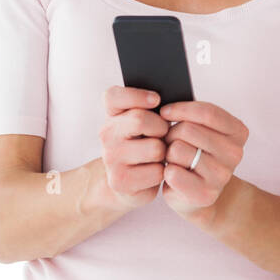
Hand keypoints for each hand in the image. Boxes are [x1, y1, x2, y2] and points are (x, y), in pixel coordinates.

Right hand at [94, 86, 170, 210]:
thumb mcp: (148, 123)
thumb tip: (173, 105)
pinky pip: (156, 171)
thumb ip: (154, 109)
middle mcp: (107, 134)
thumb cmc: (147, 146)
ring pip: (154, 148)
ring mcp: (111, 158)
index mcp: (113, 114)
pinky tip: (156, 172)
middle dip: (161, 127)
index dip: (137, 95)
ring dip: (165, 152)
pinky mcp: (120, 181)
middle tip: (163, 134)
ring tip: (159, 155)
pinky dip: (163, 172)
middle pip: (140, 119)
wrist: (131, 184)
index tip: (156, 100)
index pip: (113, 96)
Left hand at [155, 99, 248, 228]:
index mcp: (238, 131)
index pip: (207, 112)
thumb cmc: (196, 153)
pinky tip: (173, 173)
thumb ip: (193, 114)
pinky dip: (167, 172)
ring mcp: (222, 175)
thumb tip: (166, 104)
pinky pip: (173, 173)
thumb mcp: (202, 129)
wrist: (199, 193)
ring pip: (178, 150)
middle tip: (171, 141)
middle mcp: (235, 153)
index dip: (181, 109)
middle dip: (171, 133)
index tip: (165, 112)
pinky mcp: (205, 194)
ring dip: (168, 153)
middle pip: (189, 130)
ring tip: (174, 158)